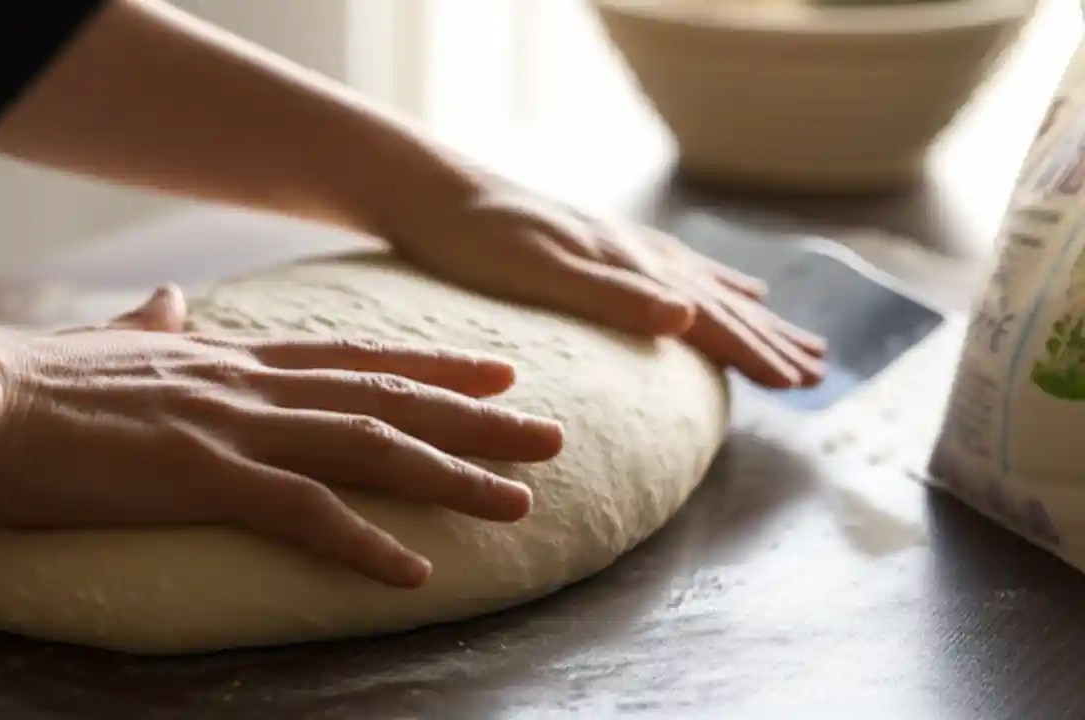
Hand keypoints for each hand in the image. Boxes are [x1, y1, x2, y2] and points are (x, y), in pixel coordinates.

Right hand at [0, 285, 562, 587]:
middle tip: (550, 434)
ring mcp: (234, 428)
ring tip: (516, 501)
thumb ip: (157, 323)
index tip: (499, 371)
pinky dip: (363, 543)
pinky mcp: (203, 476)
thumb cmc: (41, 381)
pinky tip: (414, 569)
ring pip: (369, 448)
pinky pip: (304, 514)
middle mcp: (254, 383)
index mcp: (237, 355)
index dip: (436, 366)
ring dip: (449, 477)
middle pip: (389, 399)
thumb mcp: (116, 340)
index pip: (360, 357)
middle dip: (477, 418)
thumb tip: (173, 300)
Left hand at [386, 179, 825, 387]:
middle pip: (722, 304)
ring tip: (800, 336)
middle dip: (770, 341)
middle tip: (819, 374)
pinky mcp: (604, 244)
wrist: (439, 193)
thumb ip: (613, 293)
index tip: (801, 385)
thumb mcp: (538, 270)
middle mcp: (639, 254)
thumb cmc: (476, 241)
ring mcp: (625, 247)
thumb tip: (691, 312)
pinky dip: (715, 282)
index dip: (756, 353)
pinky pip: (680, 268)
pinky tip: (724, 288)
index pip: (710, 319)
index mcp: (631, 268)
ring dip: (756, 316)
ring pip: (710, 286)